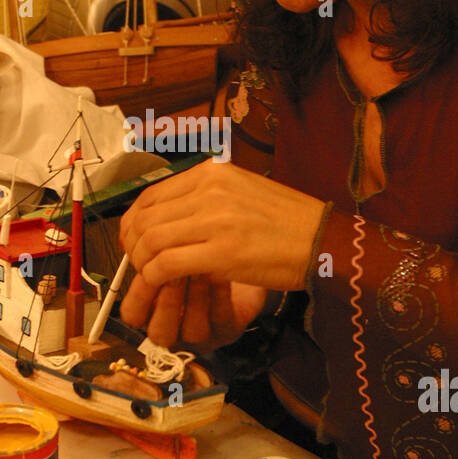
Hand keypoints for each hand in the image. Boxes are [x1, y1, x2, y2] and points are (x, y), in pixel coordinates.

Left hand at [118, 160, 326, 348]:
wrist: (324, 241)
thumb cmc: (288, 222)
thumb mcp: (242, 192)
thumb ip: (205, 199)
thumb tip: (167, 219)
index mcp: (213, 172)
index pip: (151, 194)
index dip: (133, 222)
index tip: (134, 242)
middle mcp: (210, 189)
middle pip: (145, 217)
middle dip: (133, 246)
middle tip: (138, 265)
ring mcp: (215, 219)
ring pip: (150, 240)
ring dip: (143, 264)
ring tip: (152, 278)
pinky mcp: (221, 253)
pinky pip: (166, 264)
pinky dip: (155, 278)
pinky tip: (162, 286)